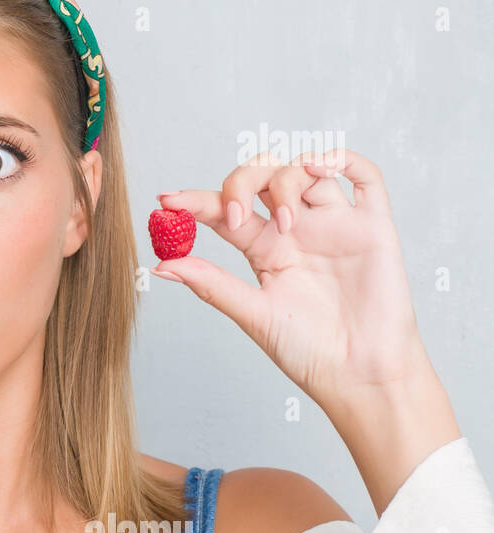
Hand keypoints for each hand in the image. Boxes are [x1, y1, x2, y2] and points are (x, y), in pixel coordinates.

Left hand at [149, 149, 425, 410]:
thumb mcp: (253, 314)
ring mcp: (334, 224)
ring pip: (305, 168)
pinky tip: (318, 167)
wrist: (359, 375)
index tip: (165, 202)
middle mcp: (296, 229)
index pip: (224, 210)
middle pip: (262, 177)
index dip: (195, 201)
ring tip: (285, 222)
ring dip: (286, 180)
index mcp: (264, 249)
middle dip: (241, 182)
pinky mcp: (372, 226)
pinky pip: (364, 175)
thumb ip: (211, 285)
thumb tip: (160, 265)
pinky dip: (340, 158)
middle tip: (235, 216)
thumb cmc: (308, 351)